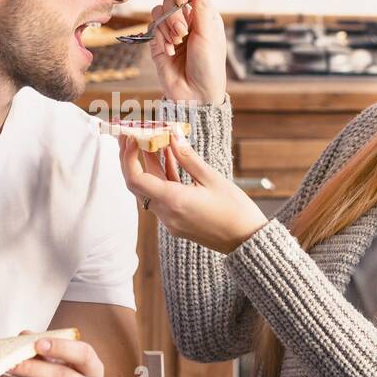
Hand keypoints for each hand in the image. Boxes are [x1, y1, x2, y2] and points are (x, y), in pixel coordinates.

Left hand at [118, 128, 267, 253]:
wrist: (248, 241)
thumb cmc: (235, 211)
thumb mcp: (212, 178)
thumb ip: (187, 157)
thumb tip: (171, 135)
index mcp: (173, 202)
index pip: (135, 179)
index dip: (128, 157)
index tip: (131, 137)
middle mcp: (166, 214)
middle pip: (137, 184)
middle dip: (131, 159)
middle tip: (131, 135)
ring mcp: (171, 220)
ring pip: (150, 189)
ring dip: (149, 165)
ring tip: (152, 138)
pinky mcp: (178, 221)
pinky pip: (162, 196)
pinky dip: (162, 177)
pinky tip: (169, 157)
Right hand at [148, 0, 225, 104]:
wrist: (195, 95)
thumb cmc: (209, 66)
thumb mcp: (208, 33)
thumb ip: (203, 3)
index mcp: (202, 14)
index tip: (183, 1)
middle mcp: (186, 20)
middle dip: (174, 14)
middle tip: (183, 33)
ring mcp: (170, 31)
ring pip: (158, 11)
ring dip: (167, 26)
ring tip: (177, 43)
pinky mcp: (157, 43)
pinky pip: (151, 28)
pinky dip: (160, 38)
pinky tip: (170, 51)